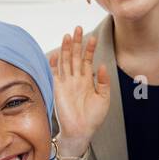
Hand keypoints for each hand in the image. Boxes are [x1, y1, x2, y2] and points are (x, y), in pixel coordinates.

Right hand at [49, 26, 109, 158]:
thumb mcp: (104, 98)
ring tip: (68, 36)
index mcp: (87, 80)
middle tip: (78, 28)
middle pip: (75, 56)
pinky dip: (54, 64)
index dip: (89, 49)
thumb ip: (103, 81)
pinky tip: (56, 53)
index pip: (87, 60)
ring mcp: (66, 83)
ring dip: (66, 49)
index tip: (93, 38)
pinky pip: (54, 74)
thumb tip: (102, 65)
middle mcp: (75, 79)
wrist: (81, 131)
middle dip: (76, 43)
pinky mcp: (57, 89)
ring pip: (65, 61)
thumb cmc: (93, 117)